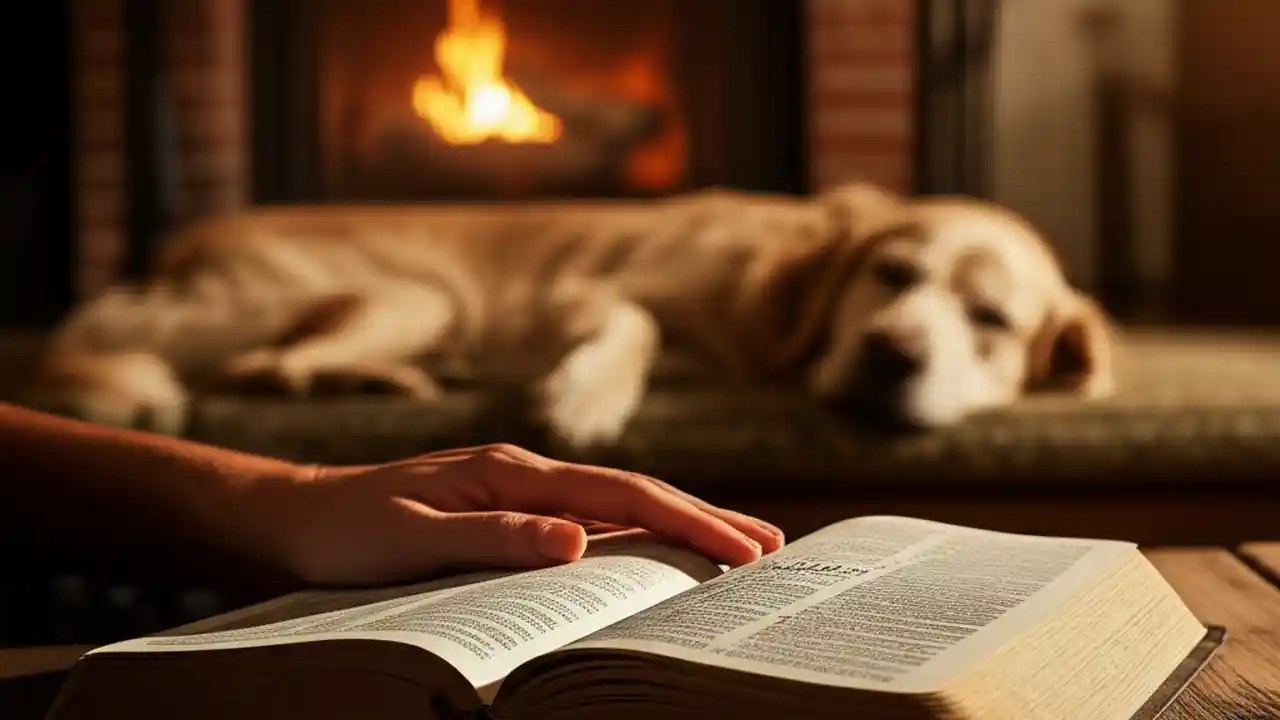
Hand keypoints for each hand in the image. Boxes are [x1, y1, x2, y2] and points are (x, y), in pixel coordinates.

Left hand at [248, 444, 783, 584]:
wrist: (296, 514)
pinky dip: (635, 534)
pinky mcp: (508, 506)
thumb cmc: (348, 530)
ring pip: (617, 505)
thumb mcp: (410, 538)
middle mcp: (525, 472)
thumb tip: (576, 541)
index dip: (687, 522)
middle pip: (634, 493)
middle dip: (705, 517)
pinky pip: (589, 520)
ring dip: (678, 524)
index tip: (743, 549)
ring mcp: (519, 487)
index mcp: (512, 472)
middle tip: (771, 547)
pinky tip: (654, 550)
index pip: (620, 497)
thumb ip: (491, 537)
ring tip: (735, 547)